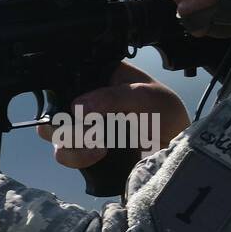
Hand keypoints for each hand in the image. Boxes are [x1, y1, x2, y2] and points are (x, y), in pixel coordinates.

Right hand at [36, 61, 190, 169]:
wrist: (177, 150)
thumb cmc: (165, 113)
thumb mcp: (144, 95)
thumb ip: (111, 98)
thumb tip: (77, 107)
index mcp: (99, 75)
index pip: (65, 75)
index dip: (59, 87)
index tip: (73, 102)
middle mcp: (86, 99)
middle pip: (53, 105)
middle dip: (62, 118)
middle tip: (85, 127)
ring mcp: (84, 125)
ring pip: (54, 132)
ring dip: (71, 139)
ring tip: (97, 144)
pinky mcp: (86, 150)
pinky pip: (66, 154)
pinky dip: (78, 156)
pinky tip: (100, 153)